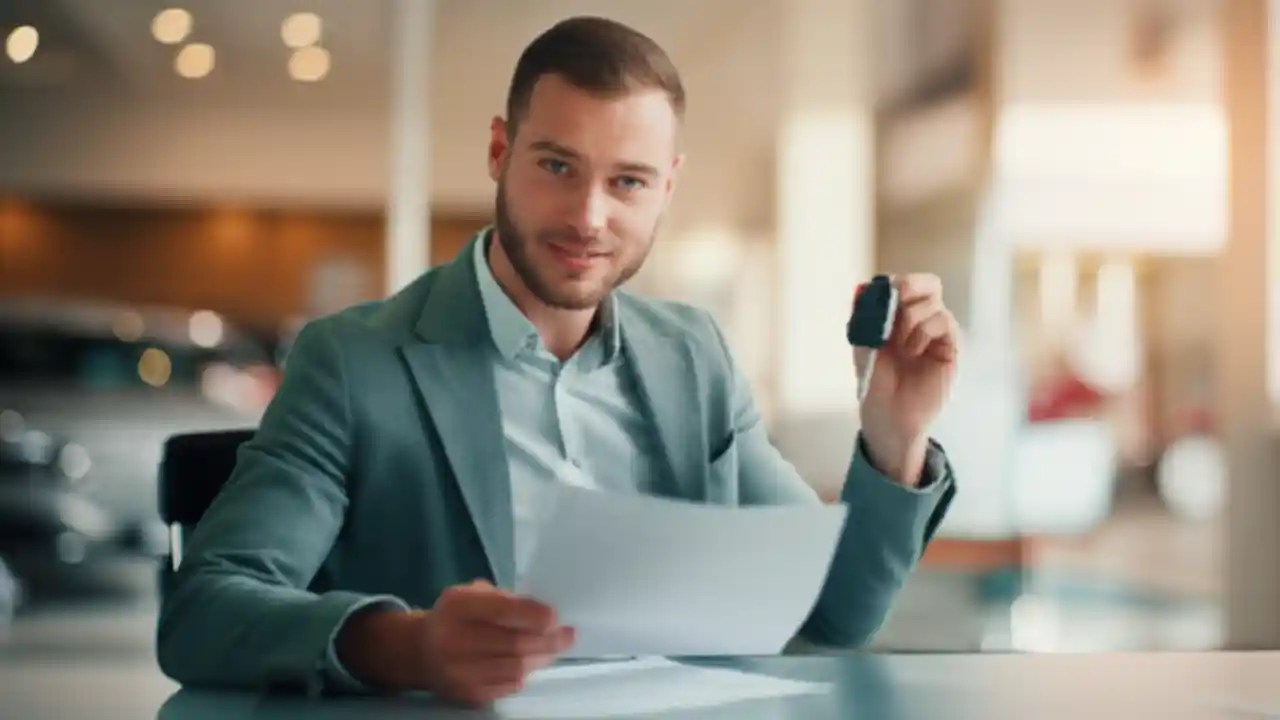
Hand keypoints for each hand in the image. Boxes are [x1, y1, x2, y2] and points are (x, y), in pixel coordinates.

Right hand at [420, 580, 574, 704]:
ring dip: (540, 658)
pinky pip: (507, 686)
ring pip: (515, 668)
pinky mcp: (465, 694)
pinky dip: (524, 674)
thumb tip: (547, 615)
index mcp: (457, 606)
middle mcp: (453, 639)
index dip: (534, 615)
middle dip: (547, 640)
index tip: (556, 617)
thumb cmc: (458, 616)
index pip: (502, 611)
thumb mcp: (474, 595)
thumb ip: (505, 600)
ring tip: (552, 649)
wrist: (421, 651)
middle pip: (514, 644)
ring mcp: (458, 671)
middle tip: (567, 636)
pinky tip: (529, 664)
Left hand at [856, 274, 959, 484]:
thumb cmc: (875, 380)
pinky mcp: (951, 347)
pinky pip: (944, 321)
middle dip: (909, 287)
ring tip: (899, 345)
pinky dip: (924, 330)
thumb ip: (868, 315)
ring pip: (933, 302)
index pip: (906, 283)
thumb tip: (871, 288)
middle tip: (895, 302)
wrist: (887, 414)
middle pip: (928, 283)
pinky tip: (912, 351)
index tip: (880, 295)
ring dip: (910, 318)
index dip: (895, 282)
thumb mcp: (864, 343)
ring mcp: (938, 333)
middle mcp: (922, 319)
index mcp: (900, 315)